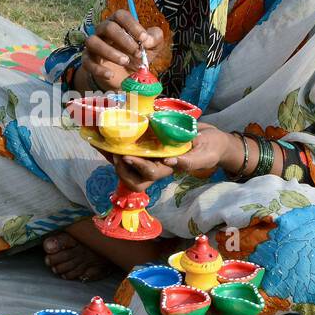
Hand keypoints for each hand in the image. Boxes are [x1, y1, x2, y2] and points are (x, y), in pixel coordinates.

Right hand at [80, 10, 163, 91]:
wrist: (125, 75)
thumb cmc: (137, 55)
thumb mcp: (153, 47)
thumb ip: (155, 38)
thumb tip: (147, 39)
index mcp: (118, 23)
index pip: (121, 15)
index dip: (132, 25)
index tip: (144, 39)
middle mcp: (103, 30)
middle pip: (108, 27)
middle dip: (124, 40)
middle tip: (137, 53)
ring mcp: (93, 45)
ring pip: (93, 41)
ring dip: (110, 52)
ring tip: (125, 62)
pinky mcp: (88, 60)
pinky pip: (87, 62)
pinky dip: (98, 69)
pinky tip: (110, 74)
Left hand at [112, 126, 234, 190]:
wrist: (212, 138)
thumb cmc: (212, 148)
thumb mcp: (205, 155)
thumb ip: (189, 161)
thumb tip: (168, 162)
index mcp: (169, 169)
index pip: (150, 174)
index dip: (138, 168)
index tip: (127, 156)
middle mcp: (157, 165)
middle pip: (134, 178)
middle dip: (121, 169)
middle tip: (114, 153)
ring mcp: (151, 156)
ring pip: (127, 166)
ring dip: (112, 157)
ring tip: (102, 144)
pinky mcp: (146, 145)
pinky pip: (127, 150)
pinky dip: (114, 145)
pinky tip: (104, 136)